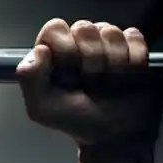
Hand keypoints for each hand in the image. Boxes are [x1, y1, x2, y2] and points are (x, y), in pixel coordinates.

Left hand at [16, 18, 159, 146]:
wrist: (116, 134)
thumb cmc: (78, 121)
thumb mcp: (42, 108)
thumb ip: (29, 78)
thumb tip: (40, 50)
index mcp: (53, 52)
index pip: (55, 28)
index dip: (64, 49)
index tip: (68, 74)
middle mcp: (78, 42)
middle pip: (84, 28)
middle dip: (89, 62)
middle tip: (89, 84)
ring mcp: (107, 42)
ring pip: (111, 32)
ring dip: (111, 65)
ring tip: (107, 84)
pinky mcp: (133, 46)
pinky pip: (134, 39)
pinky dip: (132, 62)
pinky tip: (125, 78)